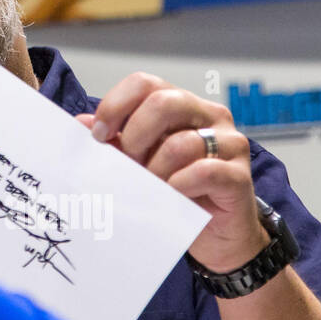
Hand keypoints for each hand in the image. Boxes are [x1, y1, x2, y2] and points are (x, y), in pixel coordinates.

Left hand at [75, 72, 268, 273]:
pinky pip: (205, 171)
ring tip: (150, 187)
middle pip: (164, 102)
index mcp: (182, 104)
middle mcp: (209, 116)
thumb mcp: (139, 164)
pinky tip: (171, 195)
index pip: (145, 83)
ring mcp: (229, 144)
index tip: (98, 135)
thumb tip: (81, 123)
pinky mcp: (240, 175)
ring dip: (155, 170)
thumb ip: (115, 142)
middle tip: (129, 164)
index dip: (115, 105)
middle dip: (135, 135)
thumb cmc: (177, 192)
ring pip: (182, 143)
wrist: (216, 236)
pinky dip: (179, 185)